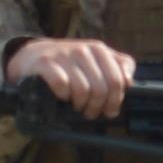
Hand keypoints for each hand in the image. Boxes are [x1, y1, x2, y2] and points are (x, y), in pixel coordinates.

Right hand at [11, 35, 135, 118]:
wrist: (33, 55)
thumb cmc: (70, 63)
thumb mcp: (97, 59)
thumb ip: (119, 66)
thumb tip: (129, 81)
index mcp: (99, 49)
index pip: (117, 81)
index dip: (115, 101)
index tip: (109, 110)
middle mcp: (83, 50)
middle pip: (101, 89)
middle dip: (97, 107)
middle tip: (91, 113)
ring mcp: (64, 55)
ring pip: (83, 90)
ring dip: (81, 105)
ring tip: (77, 107)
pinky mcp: (46, 63)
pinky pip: (62, 85)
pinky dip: (63, 96)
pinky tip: (62, 97)